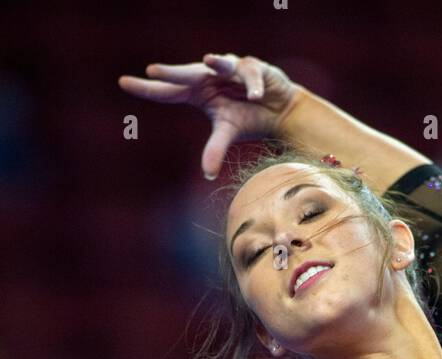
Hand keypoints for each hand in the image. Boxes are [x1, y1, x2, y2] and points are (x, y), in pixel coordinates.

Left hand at [117, 52, 300, 178]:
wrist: (278, 110)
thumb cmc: (247, 117)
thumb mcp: (229, 132)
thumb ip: (215, 149)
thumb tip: (207, 174)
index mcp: (197, 92)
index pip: (168, 91)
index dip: (146, 88)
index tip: (123, 83)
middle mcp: (210, 77)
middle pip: (188, 74)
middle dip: (172, 72)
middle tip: (152, 71)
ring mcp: (232, 69)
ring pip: (221, 64)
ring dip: (218, 63)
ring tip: (210, 61)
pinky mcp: (255, 68)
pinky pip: (252, 76)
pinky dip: (252, 87)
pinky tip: (254, 98)